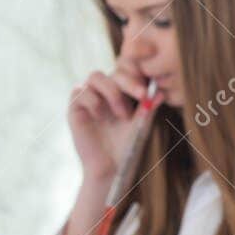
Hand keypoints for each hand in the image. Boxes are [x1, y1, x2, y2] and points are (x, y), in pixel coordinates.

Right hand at [67, 59, 152, 182]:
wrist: (110, 168)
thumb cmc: (128, 146)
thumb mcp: (142, 123)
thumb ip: (148, 106)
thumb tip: (160, 91)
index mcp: (122, 89)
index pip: (127, 66)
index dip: (137, 70)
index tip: (148, 88)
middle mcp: (104, 91)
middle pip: (113, 69)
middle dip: (129, 81)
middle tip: (141, 96)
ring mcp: (88, 98)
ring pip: (95, 76)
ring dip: (112, 92)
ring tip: (121, 114)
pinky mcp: (74, 109)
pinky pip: (80, 92)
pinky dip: (94, 102)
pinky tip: (101, 118)